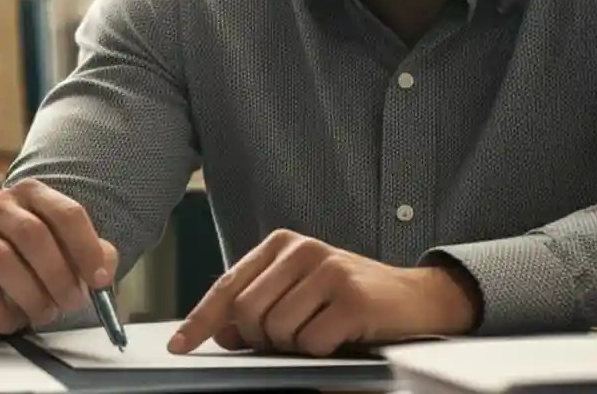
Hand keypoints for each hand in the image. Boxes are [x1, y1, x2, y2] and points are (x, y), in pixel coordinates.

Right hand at [0, 178, 117, 334]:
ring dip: (34, 296)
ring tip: (46, 312)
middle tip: (72, 303)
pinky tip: (17, 318)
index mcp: (32, 193)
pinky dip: (6, 315)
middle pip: (33, 234)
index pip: (65, 213)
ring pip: (4, 261)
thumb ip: (93, 255)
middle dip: (59, 275)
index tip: (99, 280)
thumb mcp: (68, 247)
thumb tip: (103, 273)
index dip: (86, 248)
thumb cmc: (35, 257)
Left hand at [168, 229, 480, 356]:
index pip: (228, 286)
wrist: (417, 297)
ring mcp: (328, 270)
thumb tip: (221, 334)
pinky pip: (310, 342)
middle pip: (246, 312)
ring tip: (319, 332)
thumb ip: (259, 307)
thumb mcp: (299, 294)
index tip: (179, 346)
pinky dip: (319, 351)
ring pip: (276, 330)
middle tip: (286, 341)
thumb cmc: (349, 298)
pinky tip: (339, 337)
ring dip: (292, 346)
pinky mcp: (352, 297)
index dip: (200, 320)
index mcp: (281, 244)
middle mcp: (302, 250)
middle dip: (259, 339)